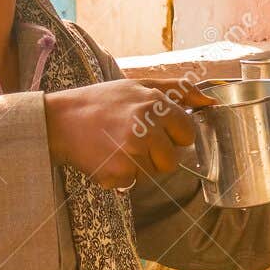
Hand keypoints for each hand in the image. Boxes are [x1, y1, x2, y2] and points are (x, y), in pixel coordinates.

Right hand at [44, 77, 213, 188]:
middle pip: (173, 160)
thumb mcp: (138, 86)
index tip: (154, 130)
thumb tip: (210, 101)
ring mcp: (134, 151)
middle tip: (132, 140)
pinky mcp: (120, 172)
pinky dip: (121, 175)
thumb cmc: (101, 102)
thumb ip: (178, 91)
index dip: (172, 135)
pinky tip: (106, 158)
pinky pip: (133, 182)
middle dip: (157, 155)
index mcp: (155, 104)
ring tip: (117, 147)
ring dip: (139, 166)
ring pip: (154, 173)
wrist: (59, 121)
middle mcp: (147, 127)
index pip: (187, 133)